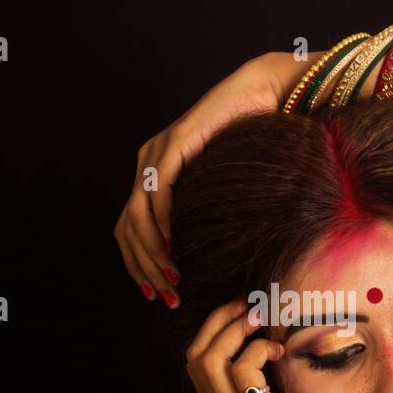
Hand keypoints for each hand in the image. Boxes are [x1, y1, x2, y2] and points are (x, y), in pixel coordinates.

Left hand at [116, 53, 284, 306]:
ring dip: (154, 254)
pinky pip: (160, 192)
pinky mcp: (174, 145)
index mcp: (153, 174)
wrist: (264, 95)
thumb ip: (204, 213)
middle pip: (129, 228)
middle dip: (145, 268)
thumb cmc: (252, 143)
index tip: (155, 294)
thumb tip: (206, 255)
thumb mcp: (220, 188)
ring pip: (139, 216)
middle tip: (167, 297)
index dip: (137, 266)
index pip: (130, 229)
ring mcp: (157, 153)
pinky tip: (173, 245)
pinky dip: (163, 222)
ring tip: (174, 280)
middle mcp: (147, 163)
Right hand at [185, 298, 352, 392]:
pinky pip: (241, 370)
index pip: (199, 366)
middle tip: (248, 306)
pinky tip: (279, 351)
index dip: (215, 332)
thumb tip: (281, 365)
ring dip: (232, 328)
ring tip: (259, 319)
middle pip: (195, 356)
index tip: (243, 315)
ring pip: (207, 358)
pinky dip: (256, 349)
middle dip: (218, 321)